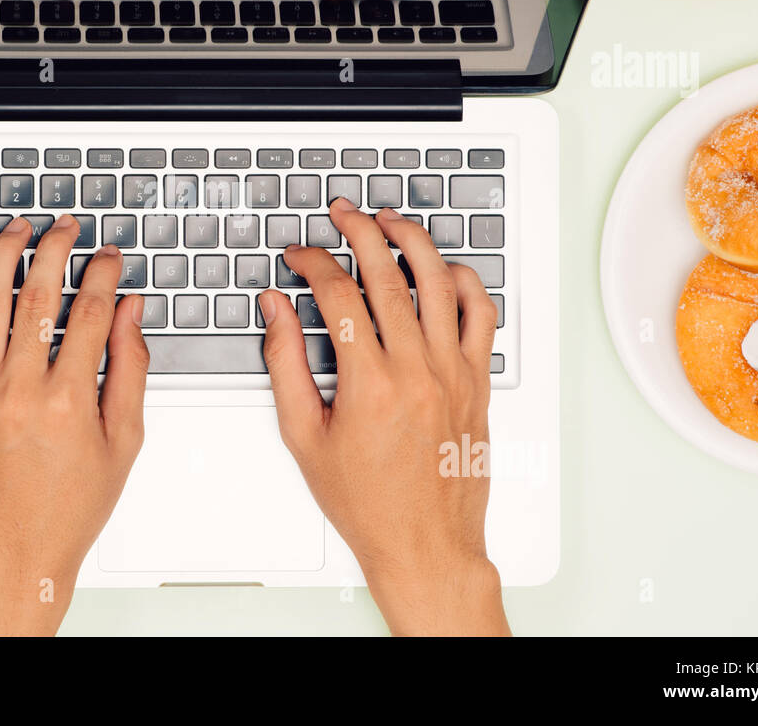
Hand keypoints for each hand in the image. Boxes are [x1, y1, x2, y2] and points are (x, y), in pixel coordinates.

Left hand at [0, 214, 149, 635]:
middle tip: (66, 228)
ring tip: (15, 232)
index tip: (110, 257)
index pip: (91, 311)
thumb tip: (128, 316)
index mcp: (69, 400)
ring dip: (3, 258)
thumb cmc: (67, 510)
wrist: (12, 555)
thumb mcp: (123, 443)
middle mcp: (20, 389)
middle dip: (56, 249)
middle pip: (39, 294)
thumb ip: (129, 371)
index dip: (104, 274)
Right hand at [258, 200, 508, 635]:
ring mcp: (453, 372)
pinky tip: (444, 269)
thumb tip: (276, 311)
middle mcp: (416, 370)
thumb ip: (285, 364)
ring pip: (439, 282)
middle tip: (341, 213)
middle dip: (359, 232)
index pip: (337, 296)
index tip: (299, 255)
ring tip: (390, 221)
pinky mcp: (477, 381)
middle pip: (388, 275)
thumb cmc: (367, 503)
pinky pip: (481, 315)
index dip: (313, 263)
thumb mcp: (305, 436)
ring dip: (412, 241)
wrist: (425, 544)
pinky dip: (465, 283)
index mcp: (369, 383)